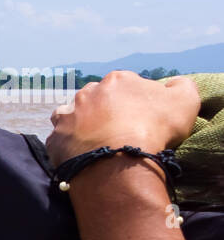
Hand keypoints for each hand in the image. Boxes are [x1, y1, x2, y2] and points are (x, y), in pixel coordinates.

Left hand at [46, 71, 199, 165]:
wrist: (118, 159)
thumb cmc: (154, 128)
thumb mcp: (184, 100)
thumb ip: (181, 86)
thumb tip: (174, 83)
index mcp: (117, 80)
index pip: (127, 86)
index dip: (136, 102)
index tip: (142, 119)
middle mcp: (88, 93)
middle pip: (98, 99)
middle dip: (106, 112)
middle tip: (119, 132)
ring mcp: (68, 115)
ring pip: (73, 115)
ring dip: (82, 124)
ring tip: (95, 141)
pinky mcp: (55, 138)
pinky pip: (60, 139)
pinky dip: (68, 145)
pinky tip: (80, 154)